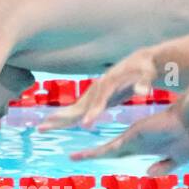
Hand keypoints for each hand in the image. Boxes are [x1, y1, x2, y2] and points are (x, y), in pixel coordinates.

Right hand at [39, 49, 160, 132]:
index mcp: (109, 84)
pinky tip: (54, 124)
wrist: (138, 61)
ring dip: (57, 118)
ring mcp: (93, 93)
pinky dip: (65, 118)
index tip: (87, 124)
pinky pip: (78, 111)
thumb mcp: (147, 75)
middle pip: (78, 105)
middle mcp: (96, 89)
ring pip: (74, 109)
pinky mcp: (94, 98)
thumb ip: (144, 83)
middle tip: (45, 126)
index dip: (93, 112)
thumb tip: (143, 92)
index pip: (100, 100)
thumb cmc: (144, 69)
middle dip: (62, 116)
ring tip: (41, 127)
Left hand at [69, 105, 188, 175]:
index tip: (93, 157)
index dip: (106, 155)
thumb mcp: (178, 157)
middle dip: (90, 154)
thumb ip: (164, 166)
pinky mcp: (132, 136)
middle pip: (107, 151)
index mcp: (142, 146)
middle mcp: (133, 141)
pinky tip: (84, 155)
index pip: (118, 153)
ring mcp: (131, 138)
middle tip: (74, 157)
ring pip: (105, 150)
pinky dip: (97, 152)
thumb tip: (147, 173)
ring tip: (73, 157)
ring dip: (88, 154)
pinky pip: (112, 147)